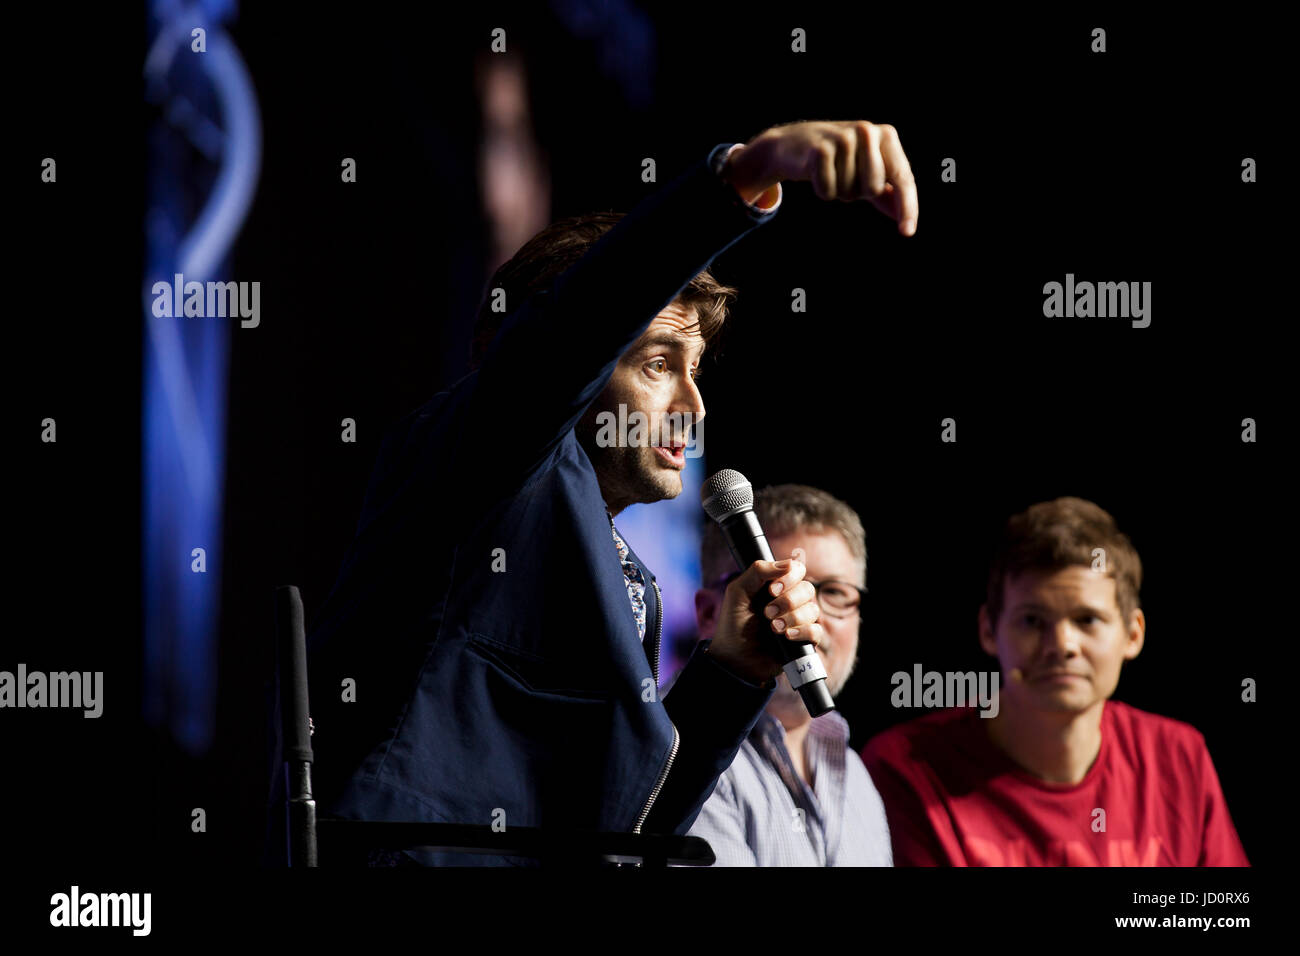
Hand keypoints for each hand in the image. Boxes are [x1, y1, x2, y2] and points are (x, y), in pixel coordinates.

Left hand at [707, 547, 823, 684]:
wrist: (734, 657)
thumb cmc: (733, 622)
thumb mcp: (738, 591)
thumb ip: (758, 571)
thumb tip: (789, 563)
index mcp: (776, 584)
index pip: (797, 569)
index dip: (790, 577)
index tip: (771, 590)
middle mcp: (790, 599)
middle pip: (807, 589)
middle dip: (787, 601)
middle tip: (767, 613)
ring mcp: (798, 619)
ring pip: (813, 609)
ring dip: (792, 618)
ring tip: (773, 628)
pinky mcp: (804, 639)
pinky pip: (817, 630)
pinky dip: (803, 632)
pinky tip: (787, 637)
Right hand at [723, 120, 918, 234]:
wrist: (794, 143)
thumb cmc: (839, 160)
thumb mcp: (867, 172)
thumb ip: (888, 194)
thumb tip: (906, 220)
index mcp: (887, 136)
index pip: (903, 178)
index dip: (907, 207)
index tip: (907, 233)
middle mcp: (868, 131)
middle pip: (874, 188)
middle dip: (859, 192)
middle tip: (846, 175)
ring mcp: (844, 139)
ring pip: (849, 191)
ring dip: (838, 190)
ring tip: (831, 171)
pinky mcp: (820, 150)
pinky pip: (828, 191)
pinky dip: (822, 190)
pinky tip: (816, 172)